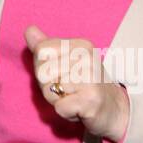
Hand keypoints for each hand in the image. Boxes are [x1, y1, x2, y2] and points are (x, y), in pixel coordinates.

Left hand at [25, 24, 129, 141]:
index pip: (41, 51)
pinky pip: (59, 107)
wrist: (113, 109)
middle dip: (49, 86)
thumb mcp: (64, 62)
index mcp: (80, 45)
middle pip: (43, 72)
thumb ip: (45, 47)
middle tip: (69, 90)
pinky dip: (65, 112)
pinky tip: (79, 109)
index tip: (61, 74)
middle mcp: (87, 58)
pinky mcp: (90, 100)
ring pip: (49, 90)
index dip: (43, 67)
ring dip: (57, 100)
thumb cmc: (82, 85)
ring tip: (74, 98)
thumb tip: (29, 30)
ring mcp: (91, 78)